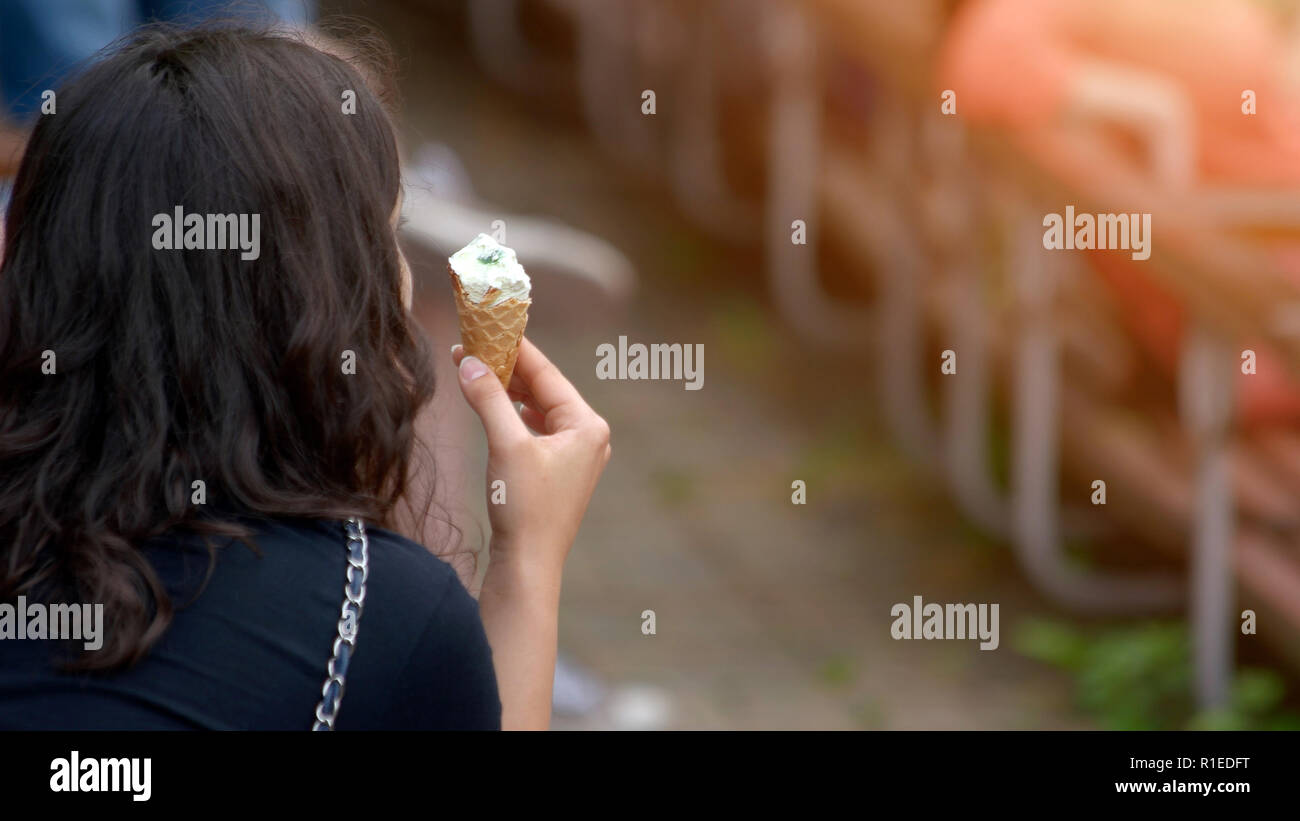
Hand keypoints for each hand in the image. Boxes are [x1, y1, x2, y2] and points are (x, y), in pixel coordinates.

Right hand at [452, 338, 610, 578]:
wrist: (528, 565)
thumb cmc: (524, 507)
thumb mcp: (505, 445)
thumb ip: (489, 398)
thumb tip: (467, 361)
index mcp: (587, 425)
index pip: (547, 373)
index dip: (514, 348)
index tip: (487, 326)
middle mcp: (588, 437)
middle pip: (543, 389)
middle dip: (507, 369)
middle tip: (471, 347)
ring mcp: (575, 456)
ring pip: (537, 409)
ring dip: (506, 391)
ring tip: (473, 370)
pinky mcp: (557, 472)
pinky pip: (534, 430)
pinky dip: (511, 415)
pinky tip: (492, 404)